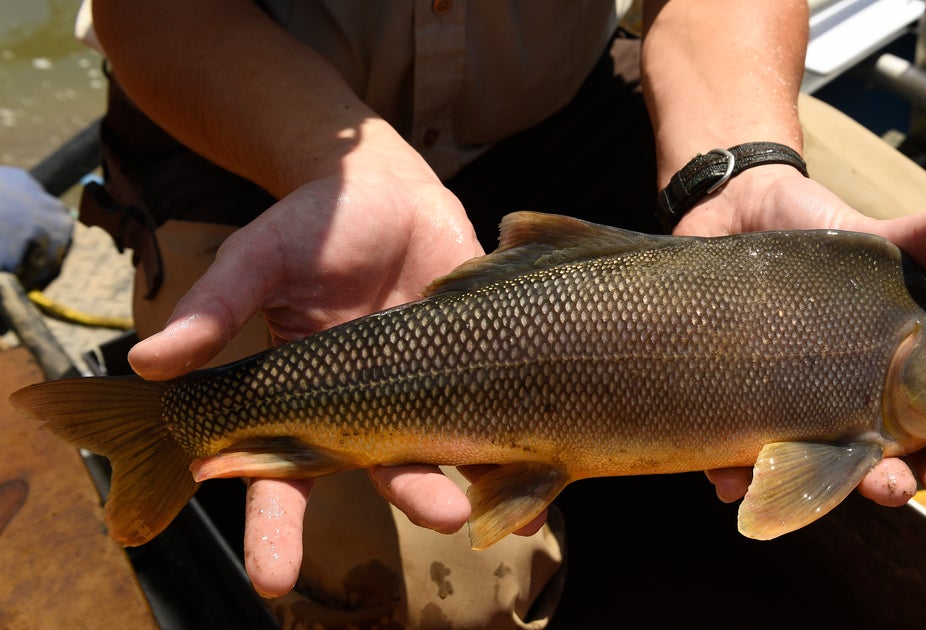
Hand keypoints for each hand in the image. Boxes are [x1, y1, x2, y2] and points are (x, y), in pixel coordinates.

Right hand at [127, 167, 485, 596]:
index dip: (276, 530)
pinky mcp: (482, 361)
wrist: (382, 187)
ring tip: (505, 491)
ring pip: (451, 447)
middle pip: (384, 471)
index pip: (282, 477)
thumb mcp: (258, 257)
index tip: (271, 578)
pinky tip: (544, 476)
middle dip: (414, 499)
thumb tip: (149, 362)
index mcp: (304, 399)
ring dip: (479, 473)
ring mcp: (430, 387)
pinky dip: (522, 447)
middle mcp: (369, 406)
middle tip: (440, 517)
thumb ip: (216, 306)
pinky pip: (502, 411)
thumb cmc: (310, 225)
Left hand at [678, 166, 925, 507]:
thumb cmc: (825, 243)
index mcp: (900, 387)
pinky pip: (730, 457)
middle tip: (894, 486)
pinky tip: (728, 479)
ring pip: (806, 472)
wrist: (737, 214)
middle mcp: (848, 411)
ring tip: (802, 482)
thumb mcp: (886, 241)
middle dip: (890, 484)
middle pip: (878, 467)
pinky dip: (730, 474)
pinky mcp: (734, 410)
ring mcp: (791, 415)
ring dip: (808, 488)